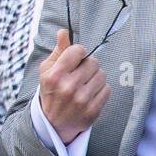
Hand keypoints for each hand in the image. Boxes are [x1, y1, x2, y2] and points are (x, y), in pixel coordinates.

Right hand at [37, 29, 110, 145]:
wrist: (53, 123)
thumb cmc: (51, 91)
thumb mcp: (47, 71)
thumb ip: (58, 51)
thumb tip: (63, 32)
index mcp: (55, 75)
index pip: (79, 51)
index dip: (78, 53)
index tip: (75, 60)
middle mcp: (68, 87)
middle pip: (93, 62)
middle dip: (88, 66)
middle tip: (79, 75)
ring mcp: (81, 100)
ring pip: (102, 75)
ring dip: (95, 78)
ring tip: (85, 85)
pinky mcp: (92, 111)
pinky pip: (107, 89)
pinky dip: (100, 90)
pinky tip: (90, 95)